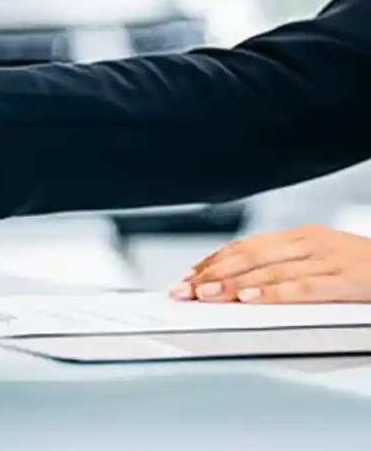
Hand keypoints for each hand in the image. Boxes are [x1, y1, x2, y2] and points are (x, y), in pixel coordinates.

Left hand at [170, 225, 370, 302]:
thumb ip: (287, 267)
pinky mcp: (346, 279)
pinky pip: (302, 287)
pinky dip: (272, 293)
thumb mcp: (324, 260)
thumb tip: (239, 285)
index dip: (212, 261)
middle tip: (182, 290)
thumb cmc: (366, 269)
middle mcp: (310, 243)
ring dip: (230, 284)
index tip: (186, 276)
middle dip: (211, 274)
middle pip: (249, 257)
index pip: (245, 247)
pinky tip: (248, 299)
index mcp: (302, 236)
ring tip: (202, 294)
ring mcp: (329, 259)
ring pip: (268, 271)